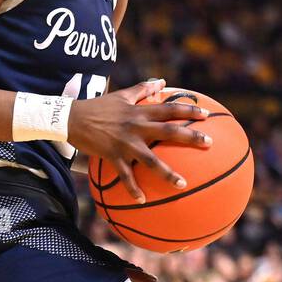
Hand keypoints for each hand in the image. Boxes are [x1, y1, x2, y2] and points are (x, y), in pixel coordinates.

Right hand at [69, 78, 211, 202]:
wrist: (72, 118)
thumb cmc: (100, 106)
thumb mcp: (122, 95)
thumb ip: (143, 89)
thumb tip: (162, 81)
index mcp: (140, 111)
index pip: (170, 109)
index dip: (189, 110)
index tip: (206, 115)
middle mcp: (136, 126)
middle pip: (168, 132)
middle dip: (190, 137)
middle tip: (209, 143)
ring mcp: (125, 143)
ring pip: (150, 160)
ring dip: (167, 173)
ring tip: (183, 184)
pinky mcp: (113, 156)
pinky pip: (125, 175)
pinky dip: (133, 189)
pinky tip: (142, 200)